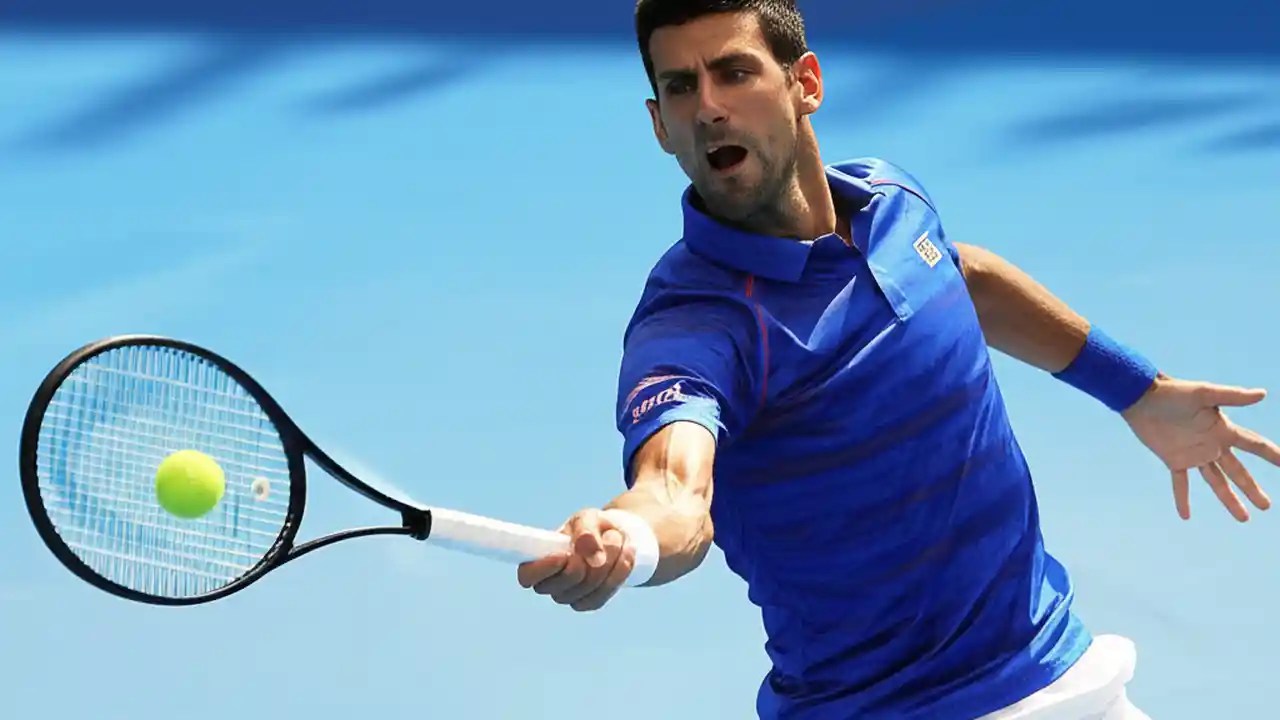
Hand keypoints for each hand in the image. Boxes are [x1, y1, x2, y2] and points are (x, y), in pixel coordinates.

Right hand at [517, 508, 636, 611]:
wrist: (613, 537)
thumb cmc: (591, 526)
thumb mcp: (588, 518)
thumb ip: (586, 531)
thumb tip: (593, 557)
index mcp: (540, 560)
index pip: (527, 575)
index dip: (542, 569)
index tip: (564, 555)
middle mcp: (551, 583)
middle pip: (562, 587)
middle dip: (588, 563)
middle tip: (607, 536)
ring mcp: (570, 596)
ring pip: (586, 591)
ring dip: (609, 564)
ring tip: (618, 538)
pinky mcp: (590, 601)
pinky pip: (602, 596)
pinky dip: (619, 574)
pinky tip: (626, 555)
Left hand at [1122, 376, 1279, 520]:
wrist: (1141, 397)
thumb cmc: (1173, 392)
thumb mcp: (1204, 393)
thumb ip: (1232, 396)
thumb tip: (1262, 394)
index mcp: (1223, 430)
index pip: (1254, 444)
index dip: (1272, 454)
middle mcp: (1212, 445)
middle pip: (1237, 471)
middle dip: (1252, 488)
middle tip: (1266, 506)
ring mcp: (1193, 454)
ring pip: (1216, 481)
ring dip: (1229, 499)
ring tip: (1243, 518)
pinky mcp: (1173, 459)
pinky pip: (1180, 483)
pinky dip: (1182, 499)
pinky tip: (1185, 516)